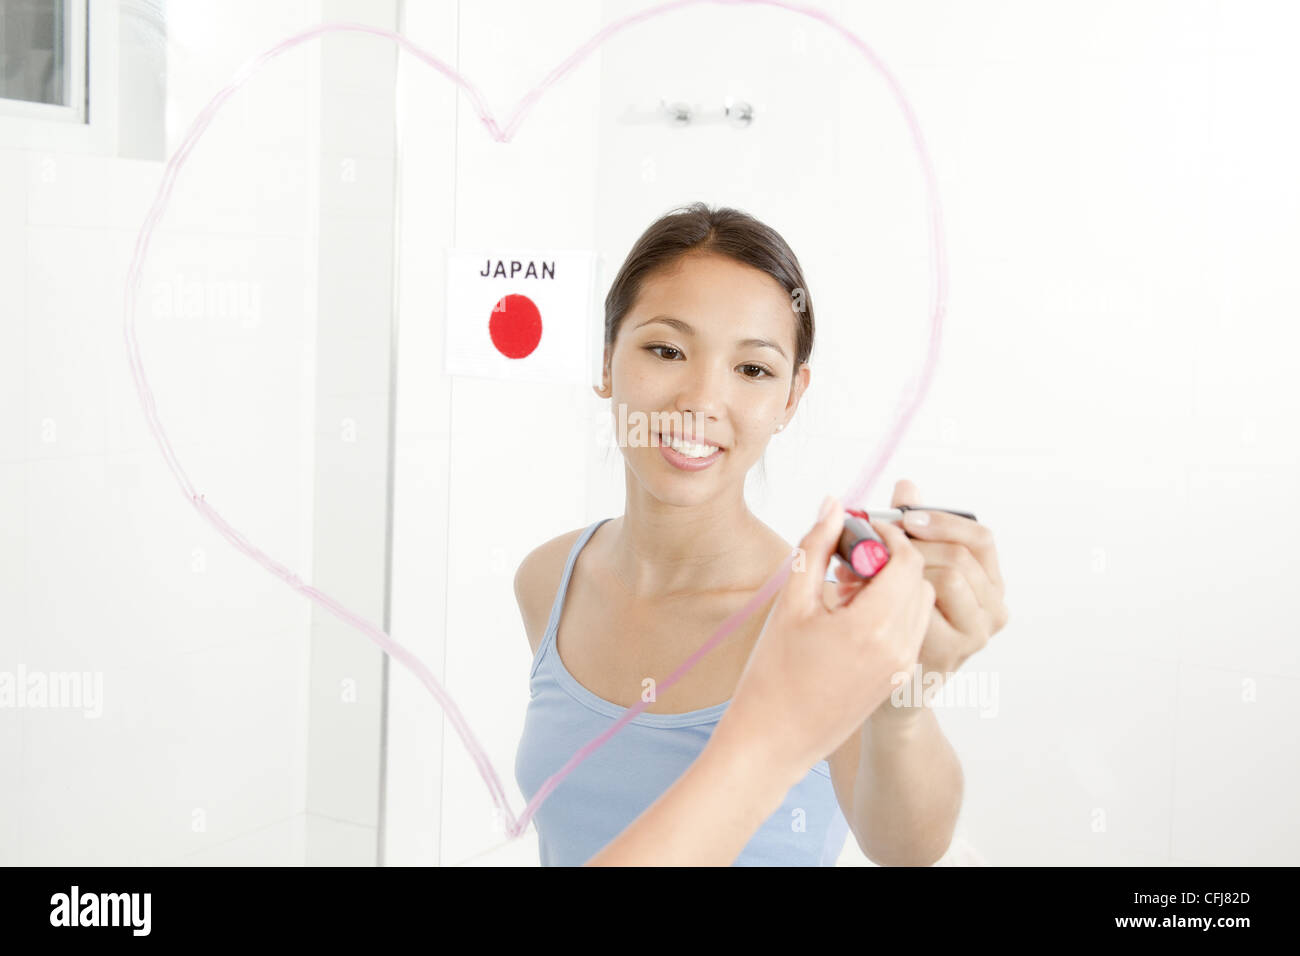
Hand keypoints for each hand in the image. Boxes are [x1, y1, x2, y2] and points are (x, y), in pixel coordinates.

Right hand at [715, 496, 936, 783]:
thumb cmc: (772, 675)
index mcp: (873, 626)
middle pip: (919, 580)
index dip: (887, 535)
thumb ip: (815, 548)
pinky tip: (852, 613)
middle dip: (892, 557)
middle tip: (852, 552)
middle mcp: (898, 647)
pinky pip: (910, 630)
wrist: (772, 742)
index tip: (859, 526)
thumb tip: (834, 504)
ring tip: (850, 585)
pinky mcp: (897, 679)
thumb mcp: (790, 603)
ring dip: (895, 584)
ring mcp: (901, 667)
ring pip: (919, 604)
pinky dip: (893, 609)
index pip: (907, 561)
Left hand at [834, 479, 1008, 696]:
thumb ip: (910, 531)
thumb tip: (907, 484)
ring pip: (946, 578)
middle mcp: (993, 609)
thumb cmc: (896, 625)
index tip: (904, 518)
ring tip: (858, 573)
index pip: (980, 537)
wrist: (888, 692)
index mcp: (988, 582)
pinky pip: (925, 610)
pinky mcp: (950, 654)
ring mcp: (976, 635)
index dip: (942, 521)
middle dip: (912, 544)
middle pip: (959, 555)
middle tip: (869, 544)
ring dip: (900, 569)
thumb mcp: (906, 573)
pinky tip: (866, 601)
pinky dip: (893, 599)